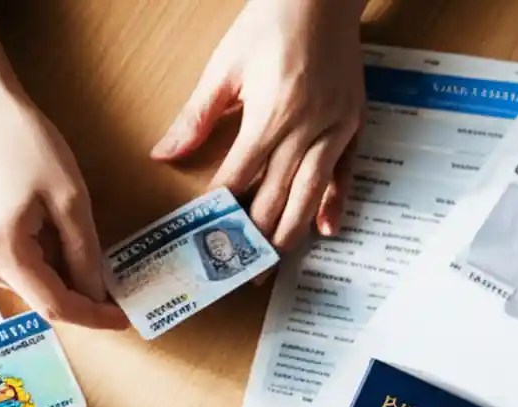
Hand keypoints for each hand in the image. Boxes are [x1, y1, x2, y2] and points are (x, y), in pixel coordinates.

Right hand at [0, 102, 127, 329]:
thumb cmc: (26, 146)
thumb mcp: (70, 200)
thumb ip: (85, 254)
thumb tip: (97, 295)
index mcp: (3, 255)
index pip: (56, 306)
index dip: (94, 317)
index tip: (125, 319)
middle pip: (44, 299)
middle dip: (82, 292)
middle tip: (116, 278)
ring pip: (36, 285)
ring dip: (65, 272)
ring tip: (71, 227)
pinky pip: (24, 269)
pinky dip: (49, 260)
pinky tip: (54, 228)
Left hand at [151, 0, 365, 250]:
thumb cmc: (270, 23)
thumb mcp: (225, 68)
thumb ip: (196, 116)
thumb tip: (164, 154)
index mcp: (270, 114)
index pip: (240, 175)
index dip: (221, 208)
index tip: (205, 237)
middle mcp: (306, 128)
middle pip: (277, 195)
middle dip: (256, 236)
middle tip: (240, 271)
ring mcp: (334, 128)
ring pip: (311, 192)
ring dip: (291, 230)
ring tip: (274, 261)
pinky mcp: (353, 123)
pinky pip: (346, 171)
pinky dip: (336, 201)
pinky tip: (326, 228)